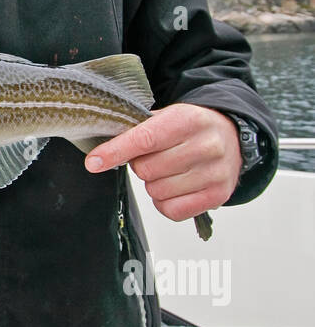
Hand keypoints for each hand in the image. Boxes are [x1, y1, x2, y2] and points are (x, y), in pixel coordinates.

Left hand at [83, 104, 241, 224]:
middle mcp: (206, 146)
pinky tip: (176, 186)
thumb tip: (101, 152)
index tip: (93, 162)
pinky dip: (165, 202)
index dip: (116, 151)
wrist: (233, 137)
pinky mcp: (218, 196)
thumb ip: (138, 130)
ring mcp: (215, 173)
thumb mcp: (169, 115)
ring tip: (170, 170)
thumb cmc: (191, 127)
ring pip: (157, 192)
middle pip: (147, 170)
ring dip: (154, 184)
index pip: (145, 139)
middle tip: (154, 157)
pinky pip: (172, 210)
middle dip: (141, 166)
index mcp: (189, 120)